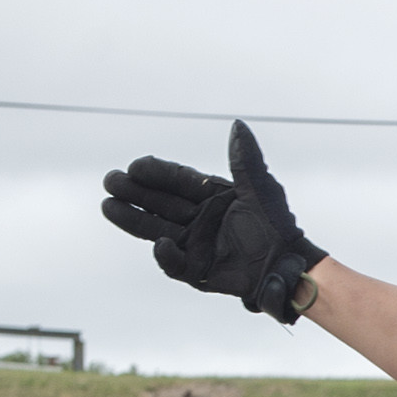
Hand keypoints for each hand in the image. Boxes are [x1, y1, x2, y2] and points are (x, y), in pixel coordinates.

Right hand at [100, 121, 328, 323]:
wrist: (288, 265)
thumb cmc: (278, 226)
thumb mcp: (260, 189)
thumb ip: (245, 159)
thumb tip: (237, 125)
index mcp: (210, 197)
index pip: (175, 181)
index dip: (154, 173)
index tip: (134, 166)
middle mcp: (197, 218)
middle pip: (158, 202)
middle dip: (134, 192)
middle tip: (111, 181)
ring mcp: (195, 244)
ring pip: (155, 228)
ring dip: (132, 217)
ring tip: (108, 205)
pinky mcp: (198, 270)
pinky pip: (174, 263)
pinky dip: (165, 255)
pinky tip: (160, 243)